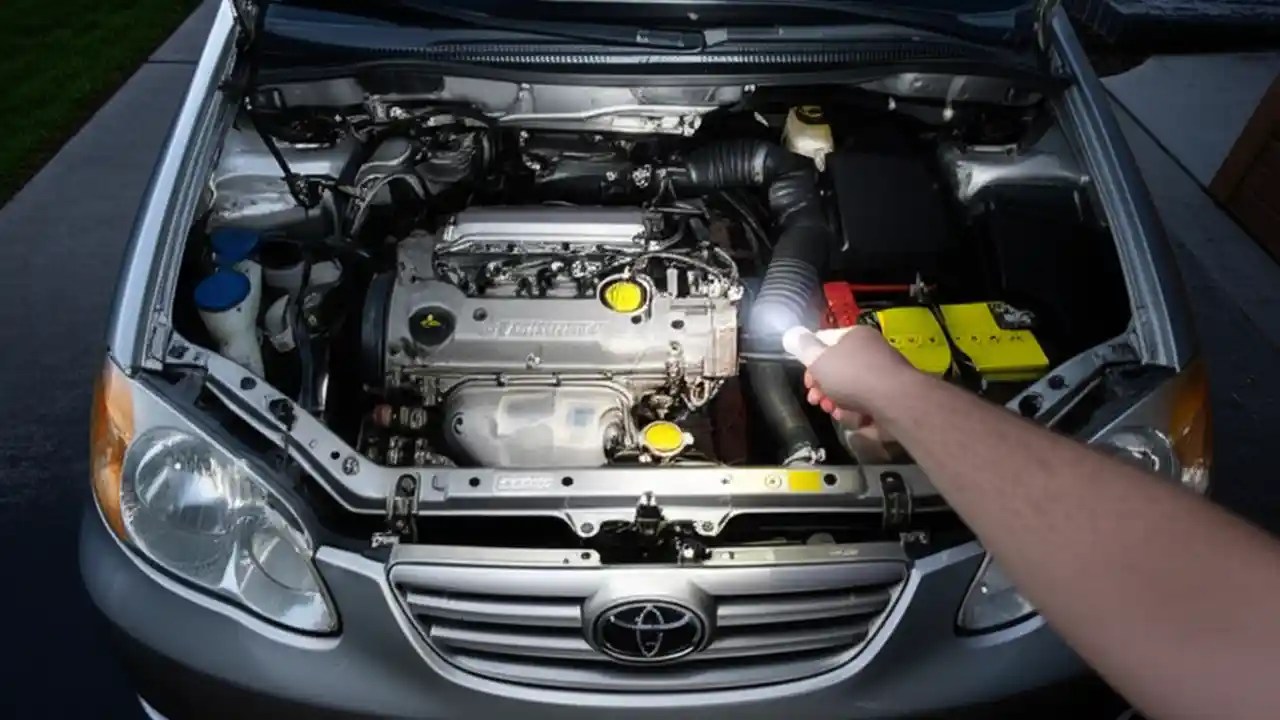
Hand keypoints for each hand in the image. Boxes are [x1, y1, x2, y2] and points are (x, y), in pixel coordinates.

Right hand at [783, 325, 914, 429]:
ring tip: (835, 411)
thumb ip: (803, 348)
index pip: (824, 342)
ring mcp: (882, 375)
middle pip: (837, 370)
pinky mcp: (889, 398)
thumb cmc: (853, 376)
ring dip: (838, 403)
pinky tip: (854, 418)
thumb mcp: (818, 359)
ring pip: (849, 391)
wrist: (895, 402)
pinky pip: (865, 405)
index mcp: (854, 336)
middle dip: (823, 388)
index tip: (807, 380)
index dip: (810, 362)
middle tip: (815, 400)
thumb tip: (792, 335)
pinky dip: (856, 413)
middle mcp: (870, 352)